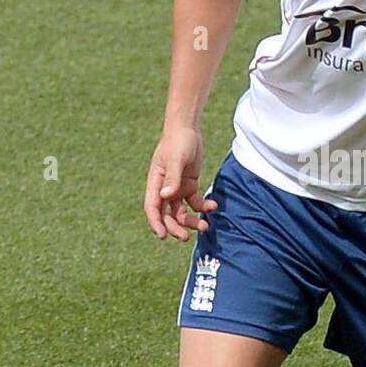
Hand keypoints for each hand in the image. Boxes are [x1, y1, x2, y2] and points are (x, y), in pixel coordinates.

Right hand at [143, 125, 216, 240]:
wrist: (188, 128)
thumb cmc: (178, 141)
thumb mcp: (176, 159)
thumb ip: (172, 178)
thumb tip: (166, 196)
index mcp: (155, 183)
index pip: (152, 208)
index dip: (155, 223)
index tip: (162, 236)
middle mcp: (164, 189)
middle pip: (167, 215)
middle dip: (175, 227)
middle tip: (186, 237)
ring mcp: (177, 188)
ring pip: (181, 212)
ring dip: (190, 221)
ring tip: (204, 227)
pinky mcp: (189, 185)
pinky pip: (195, 202)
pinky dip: (203, 207)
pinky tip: (213, 206)